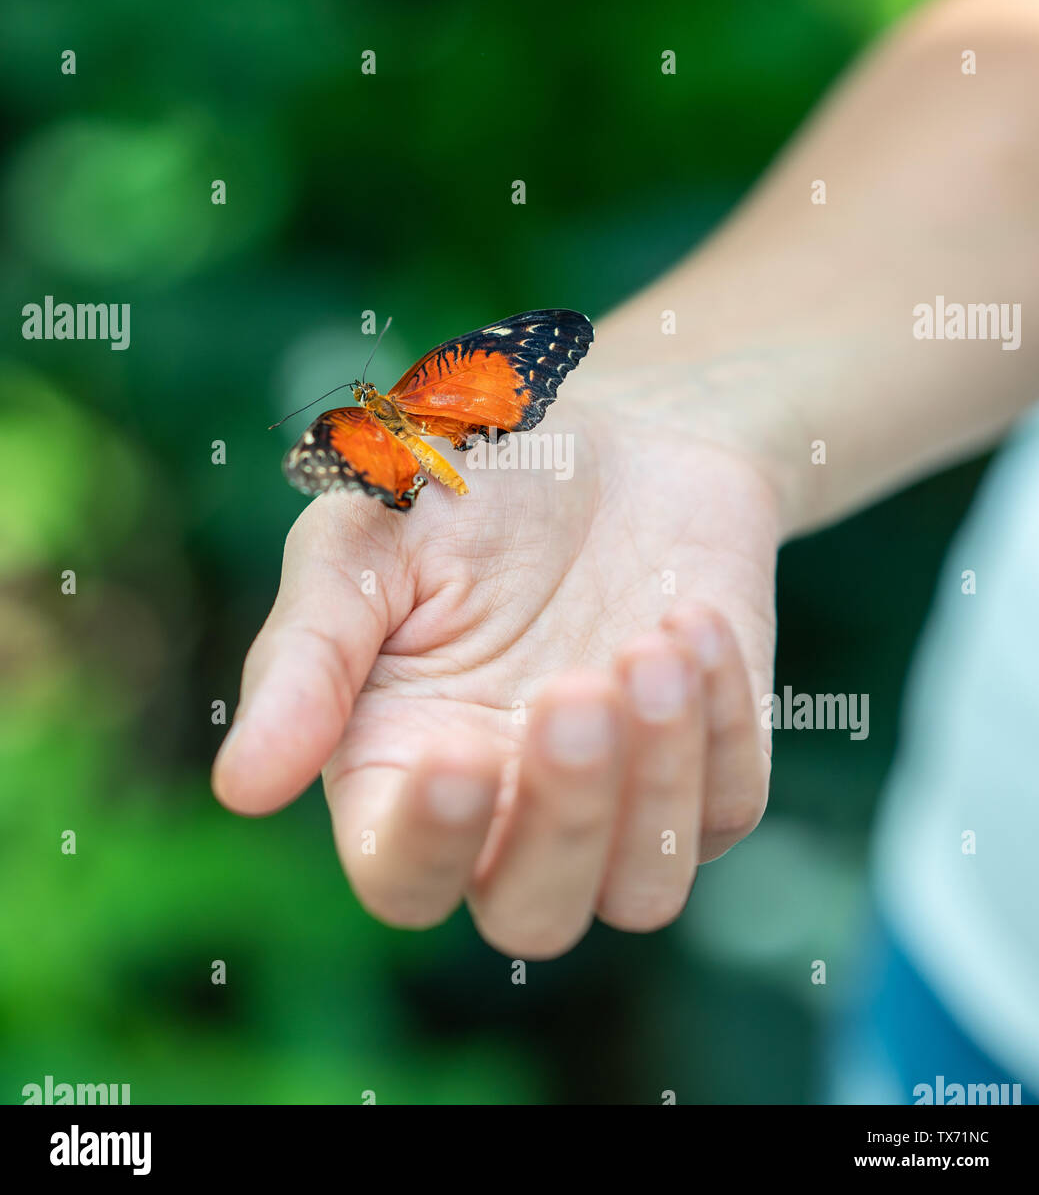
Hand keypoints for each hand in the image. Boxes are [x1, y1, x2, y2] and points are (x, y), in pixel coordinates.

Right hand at [212, 386, 778, 958]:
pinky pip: (726, 807)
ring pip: (642, 892)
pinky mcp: (708, 768)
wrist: (625, 436)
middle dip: (564, 818)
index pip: (401, 875)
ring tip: (650, 647)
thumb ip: (307, 657)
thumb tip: (240, 788)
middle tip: (577, 689)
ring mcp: (618, 798)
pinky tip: (690, 619)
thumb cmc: (475, 485)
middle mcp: (509, 806)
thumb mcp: (369, 542)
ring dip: (656, 781)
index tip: (460, 757)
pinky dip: (722, 722)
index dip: (428, 844)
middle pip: (532, 915)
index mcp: (402, 763)